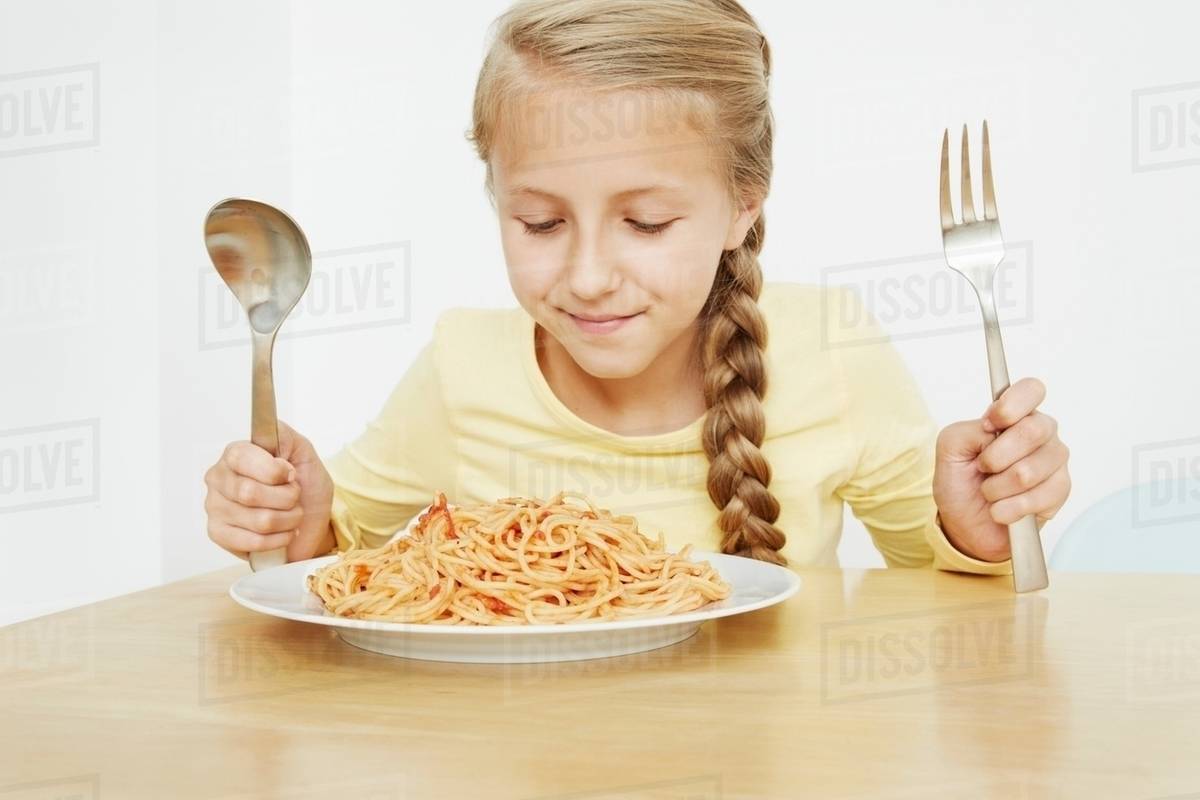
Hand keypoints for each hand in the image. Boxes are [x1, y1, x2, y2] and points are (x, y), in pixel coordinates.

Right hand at [203, 420, 335, 562]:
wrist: (312, 519)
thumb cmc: (305, 484)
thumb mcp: (303, 452)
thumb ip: (284, 435)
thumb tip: (266, 432)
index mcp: (235, 453)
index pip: (241, 458)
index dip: (273, 471)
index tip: (290, 474)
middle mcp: (218, 478)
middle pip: (249, 493)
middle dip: (286, 498)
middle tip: (293, 497)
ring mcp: (215, 507)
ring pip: (258, 520)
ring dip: (288, 520)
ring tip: (290, 515)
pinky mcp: (218, 534)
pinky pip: (253, 542)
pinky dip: (278, 539)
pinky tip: (281, 533)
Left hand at [932, 377, 1070, 561]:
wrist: (966, 525)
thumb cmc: (960, 482)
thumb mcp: (950, 449)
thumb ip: (969, 430)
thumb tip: (994, 428)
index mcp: (1014, 415)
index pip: (1031, 390)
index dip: (1012, 406)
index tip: (990, 425)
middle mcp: (1041, 432)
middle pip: (1033, 431)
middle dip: (996, 458)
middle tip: (982, 469)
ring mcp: (1054, 461)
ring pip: (1030, 471)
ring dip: (997, 488)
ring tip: (989, 492)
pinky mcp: (1061, 490)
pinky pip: (1039, 498)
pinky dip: (1009, 508)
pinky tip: (1002, 509)